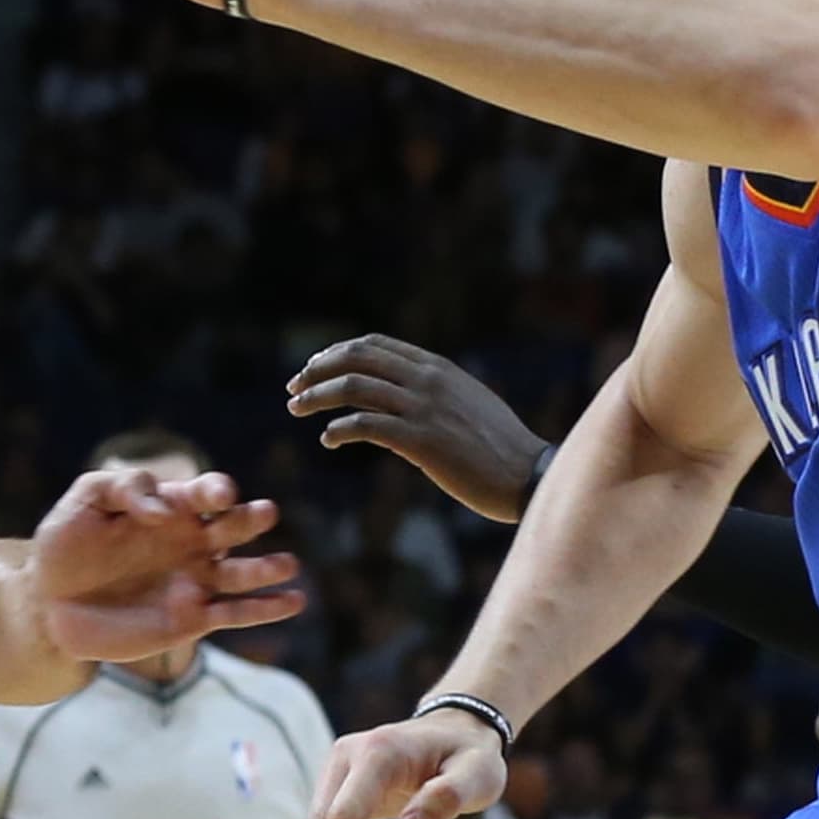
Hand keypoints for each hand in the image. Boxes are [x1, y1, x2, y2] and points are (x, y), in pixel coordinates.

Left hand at [29, 466, 304, 667]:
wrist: (50, 602)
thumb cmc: (67, 542)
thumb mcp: (85, 501)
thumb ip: (123, 488)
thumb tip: (163, 507)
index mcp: (172, 507)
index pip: (204, 492)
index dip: (214, 490)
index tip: (218, 495)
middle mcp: (192, 541)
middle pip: (231, 527)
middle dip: (248, 519)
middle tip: (262, 513)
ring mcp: (195, 581)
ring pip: (241, 573)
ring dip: (267, 569)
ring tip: (287, 565)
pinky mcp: (192, 619)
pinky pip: (234, 613)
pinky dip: (264, 609)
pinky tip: (291, 602)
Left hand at [288, 335, 547, 522]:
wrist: (526, 474)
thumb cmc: (497, 447)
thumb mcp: (466, 404)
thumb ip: (434, 392)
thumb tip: (401, 394)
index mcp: (437, 367)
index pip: (375, 344)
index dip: (336, 352)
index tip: (313, 368)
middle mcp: (428, 380)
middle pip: (357, 357)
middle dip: (317, 370)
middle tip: (293, 388)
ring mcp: (424, 408)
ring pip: (353, 387)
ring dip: (316, 397)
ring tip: (296, 410)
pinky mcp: (421, 441)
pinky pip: (364, 426)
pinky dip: (338, 431)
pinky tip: (328, 441)